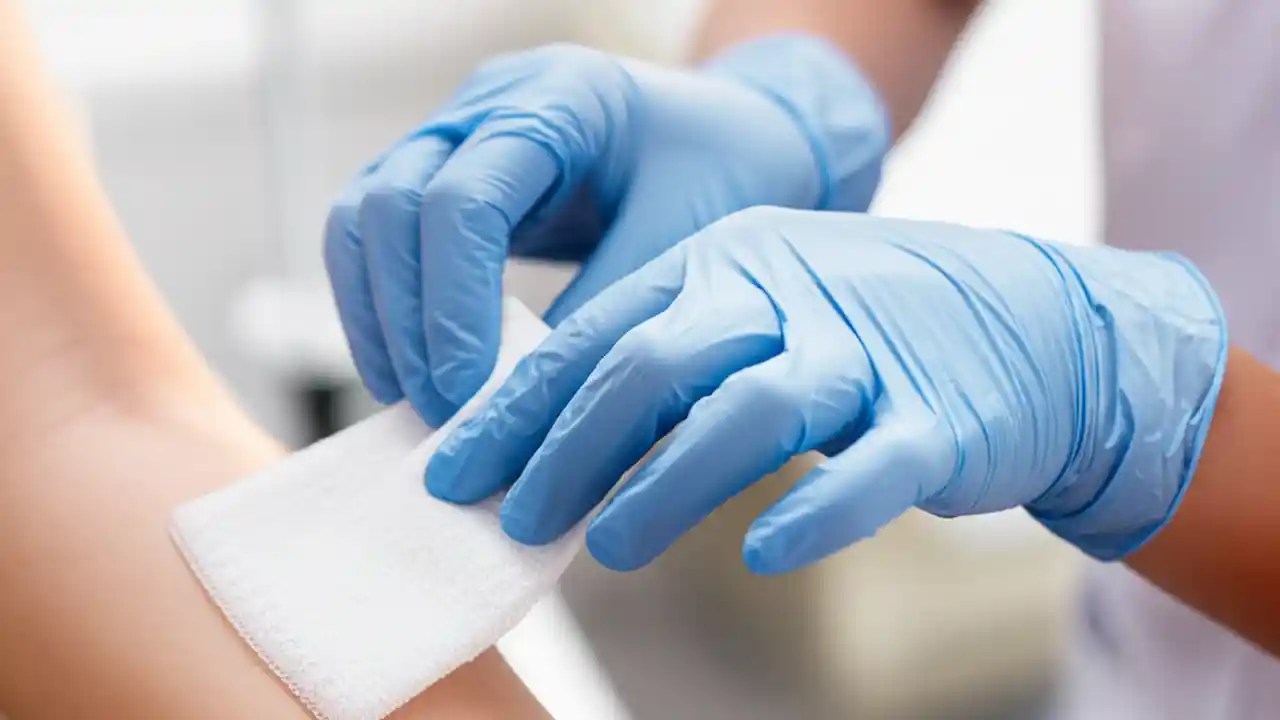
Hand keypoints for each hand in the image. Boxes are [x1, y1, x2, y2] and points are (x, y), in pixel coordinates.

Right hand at [324, 37, 888, 424]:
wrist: (732, 135)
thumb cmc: (723, 173)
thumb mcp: (683, 238)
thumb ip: (602, 313)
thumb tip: (518, 408)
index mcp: (558, 100)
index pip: (462, 200)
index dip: (453, 306)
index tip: (471, 396)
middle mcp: (488, 104)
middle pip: (392, 205)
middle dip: (410, 322)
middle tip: (447, 416)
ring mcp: (456, 134)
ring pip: (365, 218)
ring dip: (380, 319)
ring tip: (419, 408)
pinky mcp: (445, 175)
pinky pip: (378, 236)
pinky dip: (382, 308)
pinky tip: (409, 378)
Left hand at [425, 208, 1226, 572]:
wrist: (1031, 319)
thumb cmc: (864, 328)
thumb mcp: (759, 310)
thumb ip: (670, 358)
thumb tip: (558, 439)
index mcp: (729, 262)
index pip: (600, 332)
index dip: (521, 406)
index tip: (457, 467)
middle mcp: (789, 295)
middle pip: (657, 364)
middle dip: (570, 447)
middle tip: (516, 517)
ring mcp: (868, 354)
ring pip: (751, 412)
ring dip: (667, 483)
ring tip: (610, 546)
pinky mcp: (942, 419)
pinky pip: (874, 466)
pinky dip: (816, 510)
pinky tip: (763, 553)